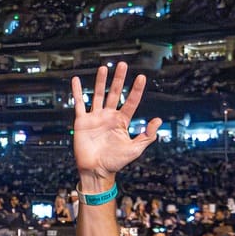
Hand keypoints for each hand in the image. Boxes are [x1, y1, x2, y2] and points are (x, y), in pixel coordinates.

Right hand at [70, 63, 161, 189]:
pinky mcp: (82, 121)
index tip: (141, 77)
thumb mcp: (135, 149)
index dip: (136, 89)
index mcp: (121, 122)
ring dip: (101, 81)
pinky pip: (79, 103)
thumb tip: (157, 120)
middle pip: (115, 93)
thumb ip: (147, 135)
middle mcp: (109, 116)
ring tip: (103, 68)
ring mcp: (95, 117)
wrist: (96, 170)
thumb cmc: (115, 162)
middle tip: (122, 65)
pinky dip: (77, 91)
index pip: (131, 102)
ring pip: (98, 95)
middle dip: (119, 79)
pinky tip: (77, 80)